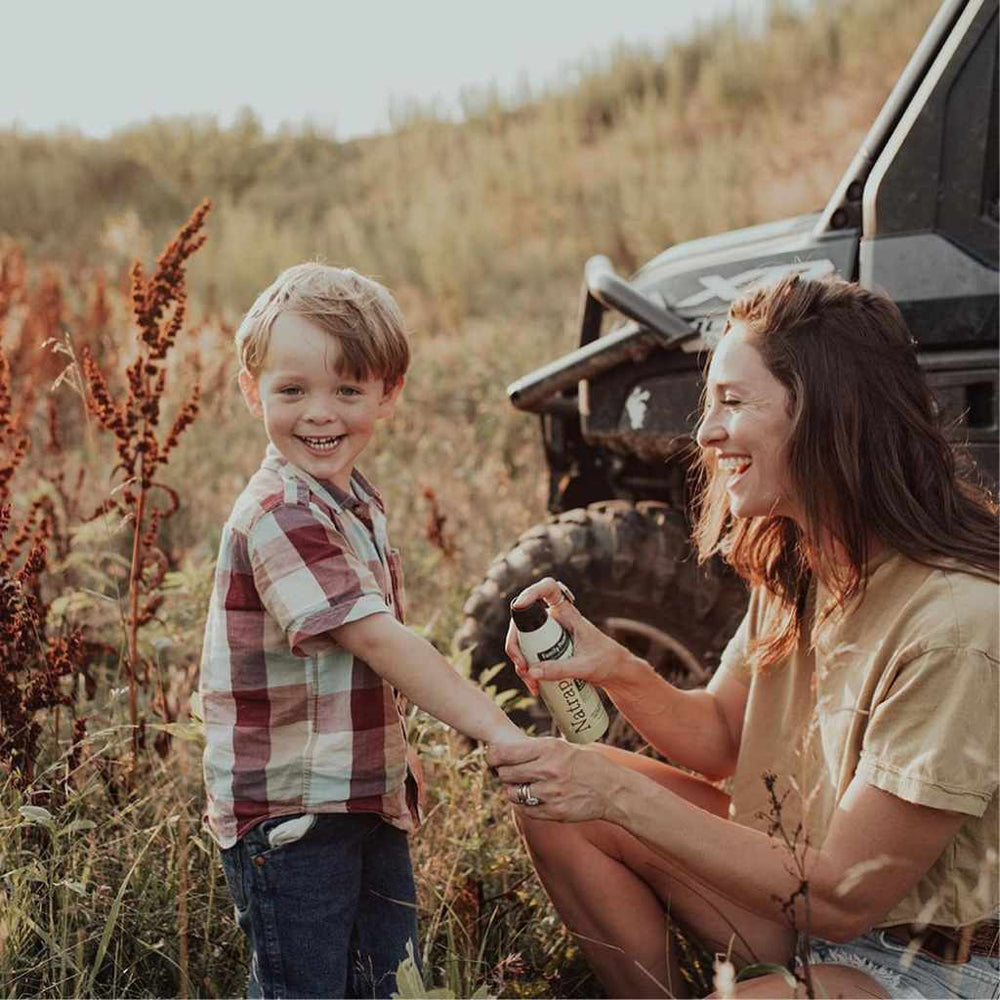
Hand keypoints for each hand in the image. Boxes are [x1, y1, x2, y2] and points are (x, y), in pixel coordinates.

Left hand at [485, 736, 618, 822]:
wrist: (613, 789)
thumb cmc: (588, 764)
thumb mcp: (564, 747)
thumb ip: (538, 750)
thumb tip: (510, 750)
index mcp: (549, 749)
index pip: (506, 753)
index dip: (493, 755)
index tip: (491, 757)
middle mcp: (548, 771)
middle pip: (506, 774)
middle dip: (503, 772)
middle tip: (508, 771)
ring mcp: (550, 793)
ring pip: (513, 794)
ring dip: (513, 790)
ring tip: (523, 785)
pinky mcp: (554, 812)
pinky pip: (526, 810)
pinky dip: (525, 805)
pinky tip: (534, 797)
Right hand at [506, 577, 634, 696]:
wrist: (615, 673)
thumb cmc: (606, 662)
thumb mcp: (584, 667)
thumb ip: (560, 669)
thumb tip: (531, 672)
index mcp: (568, 612)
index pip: (548, 589)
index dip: (531, 592)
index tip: (520, 605)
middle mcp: (554, 619)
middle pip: (524, 620)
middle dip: (516, 644)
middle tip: (523, 668)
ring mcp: (548, 634)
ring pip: (522, 640)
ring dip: (520, 661)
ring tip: (532, 684)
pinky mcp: (546, 649)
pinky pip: (528, 654)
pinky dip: (527, 670)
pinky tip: (534, 686)